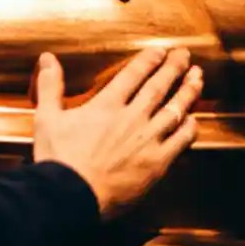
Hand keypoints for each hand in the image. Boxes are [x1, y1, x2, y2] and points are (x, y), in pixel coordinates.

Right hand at [32, 48, 202, 219]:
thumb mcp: (46, 117)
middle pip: (158, 87)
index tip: (160, 50)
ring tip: (198, 79)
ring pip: (175, 110)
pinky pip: (181, 141)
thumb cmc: (58, 157)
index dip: (149, 60)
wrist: (72, 194)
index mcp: (106, 105)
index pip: (132, 75)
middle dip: (174, 68)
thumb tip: (47, 58)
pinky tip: (194, 120)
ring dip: (188, 92)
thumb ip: (50, 85)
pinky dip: (190, 128)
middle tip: (185, 55)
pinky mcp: (157, 163)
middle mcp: (131, 118)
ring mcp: (147, 140)